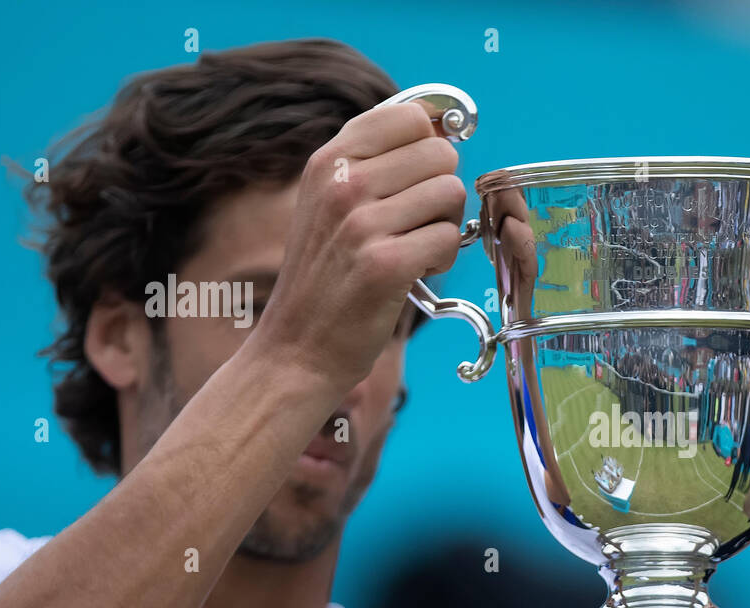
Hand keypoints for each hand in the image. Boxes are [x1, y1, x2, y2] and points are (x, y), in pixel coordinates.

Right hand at [257, 101, 466, 392]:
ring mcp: (362, 223)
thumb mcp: (328, 202)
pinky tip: (415, 274)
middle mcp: (343, 183)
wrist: (297, 347)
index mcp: (328, 159)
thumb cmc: (326, 275)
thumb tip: (436, 126)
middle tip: (417, 225)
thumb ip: (371, 161)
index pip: (409, 117)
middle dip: (442, 192)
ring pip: (451, 194)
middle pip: (441, 156)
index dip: (429, 149)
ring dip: (445, 227)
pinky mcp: (386, 264)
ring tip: (413, 250)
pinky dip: (443, 260)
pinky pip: (450, 238)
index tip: (419, 180)